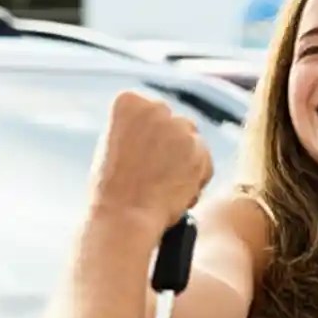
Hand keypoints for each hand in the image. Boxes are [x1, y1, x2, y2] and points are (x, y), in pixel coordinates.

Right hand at [87, 90, 212, 237]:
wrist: (124, 216)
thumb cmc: (112, 189)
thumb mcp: (114, 144)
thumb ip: (139, 129)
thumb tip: (164, 132)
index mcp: (128, 101)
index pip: (148, 111)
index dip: (145, 138)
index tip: (133, 157)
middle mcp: (156, 107)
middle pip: (172, 122)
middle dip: (168, 144)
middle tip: (152, 173)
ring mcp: (179, 126)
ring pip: (191, 140)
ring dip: (183, 159)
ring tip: (162, 184)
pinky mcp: (199, 149)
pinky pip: (205, 159)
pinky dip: (196, 176)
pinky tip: (175, 191)